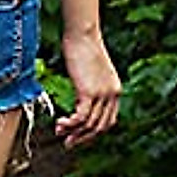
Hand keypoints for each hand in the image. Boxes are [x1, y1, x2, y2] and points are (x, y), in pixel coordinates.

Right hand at [55, 29, 120, 148]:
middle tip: (69, 143)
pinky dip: (71, 124)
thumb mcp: (92, 68)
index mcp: (115, 90)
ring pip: (90, 124)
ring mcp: (102, 94)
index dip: (94, 131)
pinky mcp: (89, 92)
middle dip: (84, 138)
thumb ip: (91, 82)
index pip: (108, 120)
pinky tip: (60, 124)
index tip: (79, 134)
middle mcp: (112, 95)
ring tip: (61, 134)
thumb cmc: (83, 45)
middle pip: (100, 127)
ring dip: (74, 133)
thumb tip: (81, 93)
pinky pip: (81, 117)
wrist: (83, 33)